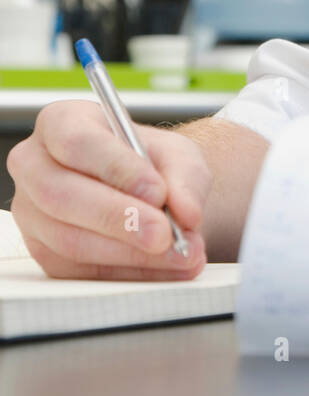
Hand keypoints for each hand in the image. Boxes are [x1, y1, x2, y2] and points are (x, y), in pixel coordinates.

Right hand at [7, 100, 211, 279]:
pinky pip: (82, 271)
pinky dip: (130, 273)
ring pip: (70, 241)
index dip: (117, 168)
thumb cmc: (153, 164)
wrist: (148, 193)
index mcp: (61, 123)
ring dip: (131, 254)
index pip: (77, 142)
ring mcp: (34, 214)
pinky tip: (166, 267)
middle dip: (118, 219)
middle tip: (165, 234)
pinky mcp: (46, 253)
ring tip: (181, 254)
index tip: (157, 192)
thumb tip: (186, 213)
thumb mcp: (179, 156)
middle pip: (62, 196)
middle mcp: (35, 166)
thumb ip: (186, 179)